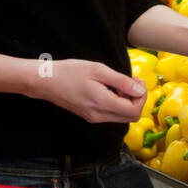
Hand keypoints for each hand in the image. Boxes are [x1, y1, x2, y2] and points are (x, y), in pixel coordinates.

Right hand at [29, 58, 146, 123]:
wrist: (46, 82)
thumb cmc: (69, 72)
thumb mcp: (98, 70)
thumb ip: (121, 81)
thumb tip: (139, 91)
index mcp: (102, 103)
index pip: (134, 110)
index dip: (141, 97)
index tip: (137, 81)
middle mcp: (99, 115)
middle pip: (130, 116)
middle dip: (137, 100)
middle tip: (133, 82)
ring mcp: (94, 118)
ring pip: (122, 116)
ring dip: (128, 101)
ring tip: (121, 83)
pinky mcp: (90, 116)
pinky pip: (112, 114)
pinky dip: (118, 103)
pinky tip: (111, 89)